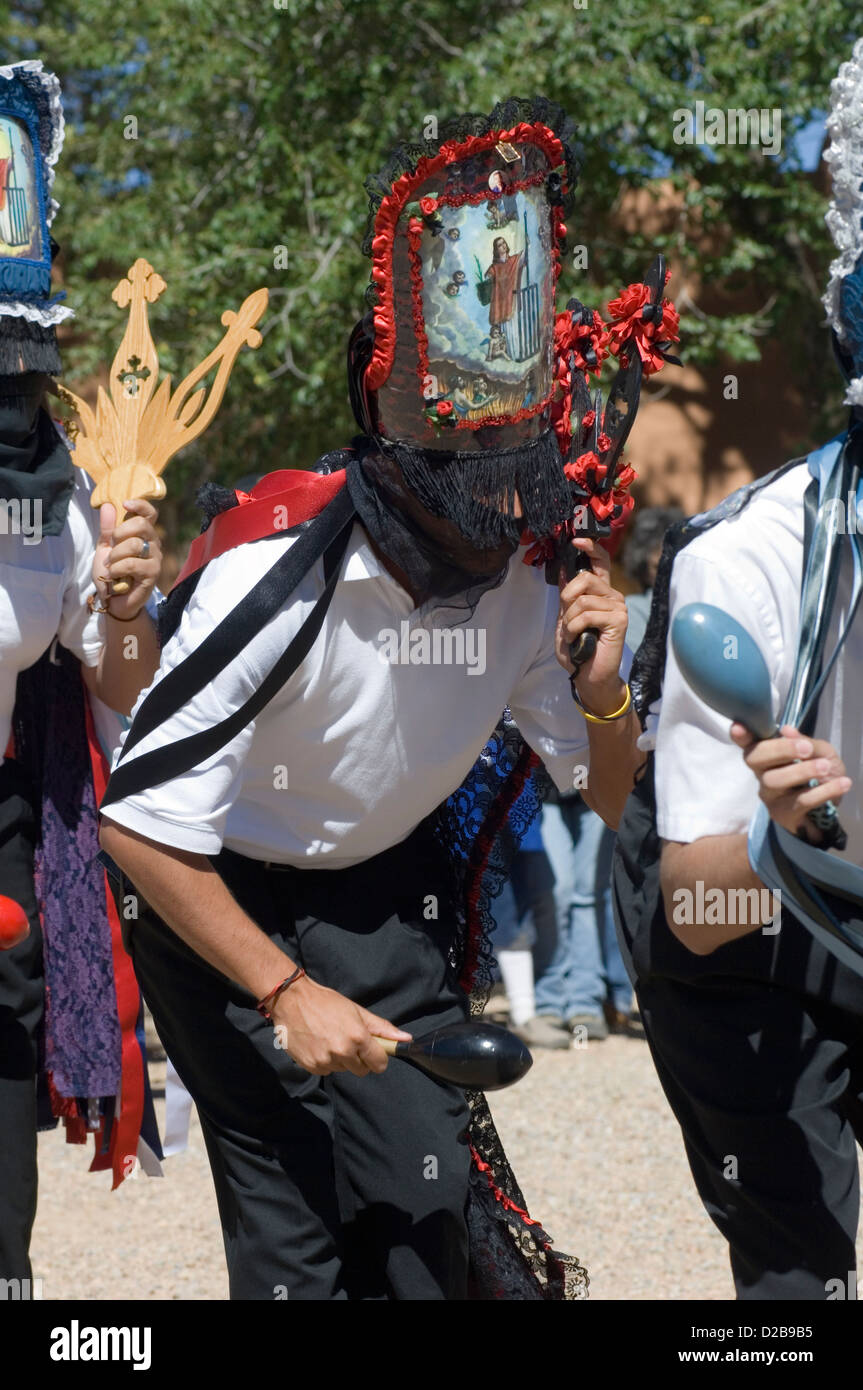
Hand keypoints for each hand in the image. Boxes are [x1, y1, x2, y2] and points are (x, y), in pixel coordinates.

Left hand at [92, 499, 161, 619]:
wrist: (113, 600)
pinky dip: (117, 568)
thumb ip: (107, 529)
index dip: (140, 505)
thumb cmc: (111, 573)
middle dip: (120, 532)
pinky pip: (133, 563)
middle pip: (142, 524)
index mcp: (143, 534)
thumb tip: (108, 505)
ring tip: (110, 565)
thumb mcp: (105, 548)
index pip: (149, 513)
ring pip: (135, 544)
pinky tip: (114, 575)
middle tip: (111, 545)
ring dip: (115, 555)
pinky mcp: (153, 574)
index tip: (125, 504)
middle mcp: (153, 544)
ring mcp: (155, 559)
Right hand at [272, 975, 411, 1076]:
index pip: (380, 1064)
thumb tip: (406, 1039)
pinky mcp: (311, 1066)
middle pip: (362, 1070)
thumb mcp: (357, 1011)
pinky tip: (319, 1044)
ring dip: (340, 1059)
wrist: (292, 1000)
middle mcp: (343, 1052)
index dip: (378, 1057)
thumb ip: (382, 1028)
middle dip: (359, 1059)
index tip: (372, 1051)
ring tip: (330, 1039)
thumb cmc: (327, 1002)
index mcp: (358, 1037)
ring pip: (343, 1070)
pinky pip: (326, 1070)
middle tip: (348, 1041)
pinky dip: (325, 1061)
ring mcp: (325, 1061)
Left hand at [556, 536, 628, 714]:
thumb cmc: (578, 650)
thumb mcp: (566, 619)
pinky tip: (577, 639)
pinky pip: (586, 614)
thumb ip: (567, 597)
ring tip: (572, 635)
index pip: (600, 562)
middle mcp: (612, 596)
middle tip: (566, 618)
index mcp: (601, 593)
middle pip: (584, 579)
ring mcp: (618, 607)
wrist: (589, 676)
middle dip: (566, 599)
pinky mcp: (619, 620)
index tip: (577, 540)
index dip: (590, 548)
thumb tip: (564, 570)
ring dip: (568, 621)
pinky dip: (574, 629)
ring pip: (581, 600)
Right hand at [730, 722, 851, 841]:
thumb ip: (806, 741)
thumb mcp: (821, 752)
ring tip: (826, 768)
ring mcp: (769, 794)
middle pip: (755, 758)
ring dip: (803, 771)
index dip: (741, 735)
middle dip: (780, 750)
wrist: (830, 808)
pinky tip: (842, 784)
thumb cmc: (820, 772)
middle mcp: (761, 772)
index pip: (748, 743)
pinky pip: (800, 801)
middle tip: (807, 749)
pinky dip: (824, 791)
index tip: (738, 727)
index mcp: (768, 754)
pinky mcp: (782, 813)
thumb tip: (787, 730)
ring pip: (775, 780)